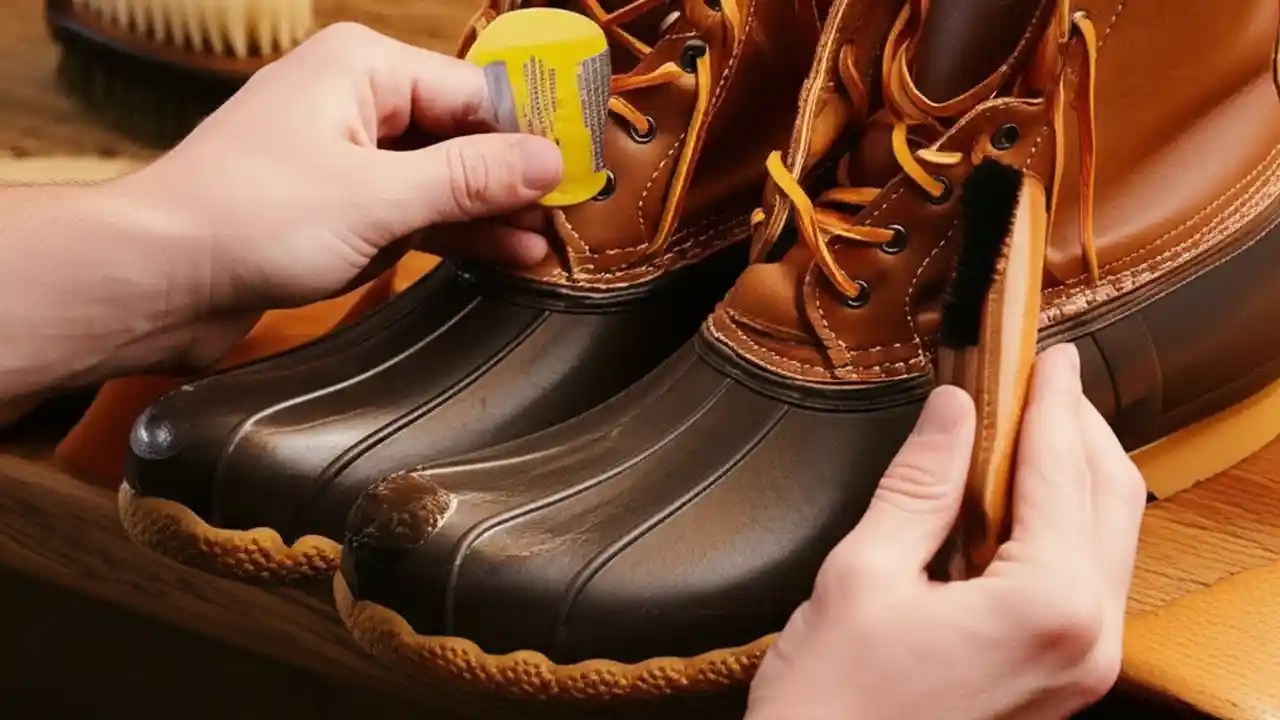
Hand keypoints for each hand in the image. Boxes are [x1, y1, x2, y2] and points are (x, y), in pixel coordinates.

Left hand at [0, 23, 563, 406]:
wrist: (157, 278)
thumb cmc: (247, 219)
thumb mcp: (377, 198)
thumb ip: (468, 178)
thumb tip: (549, 161)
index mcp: (363, 68)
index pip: (475, 94)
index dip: (532, 137)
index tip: (583, 173)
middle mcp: (356, 101)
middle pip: (461, 134)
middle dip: (514, 179)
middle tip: (574, 216)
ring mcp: (345, 156)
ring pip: (440, 177)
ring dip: (489, 212)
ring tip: (548, 247)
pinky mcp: (336, 206)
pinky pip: (412, 209)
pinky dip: (452, 231)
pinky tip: (503, 254)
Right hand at [745, 344, 1146, 719]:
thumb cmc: (834, 708)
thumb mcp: (863, 575)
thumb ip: (919, 485)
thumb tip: (953, 411)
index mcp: (1047, 606)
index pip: (1060, 469)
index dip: (1048, 399)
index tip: (1043, 353)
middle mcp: (1087, 640)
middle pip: (1109, 497)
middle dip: (1074, 428)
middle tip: (1035, 378)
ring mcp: (1080, 666)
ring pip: (1105, 538)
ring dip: (1070, 474)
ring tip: (1020, 428)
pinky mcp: (1060, 678)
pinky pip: (1084, 579)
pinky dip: (1059, 525)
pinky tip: (1012, 501)